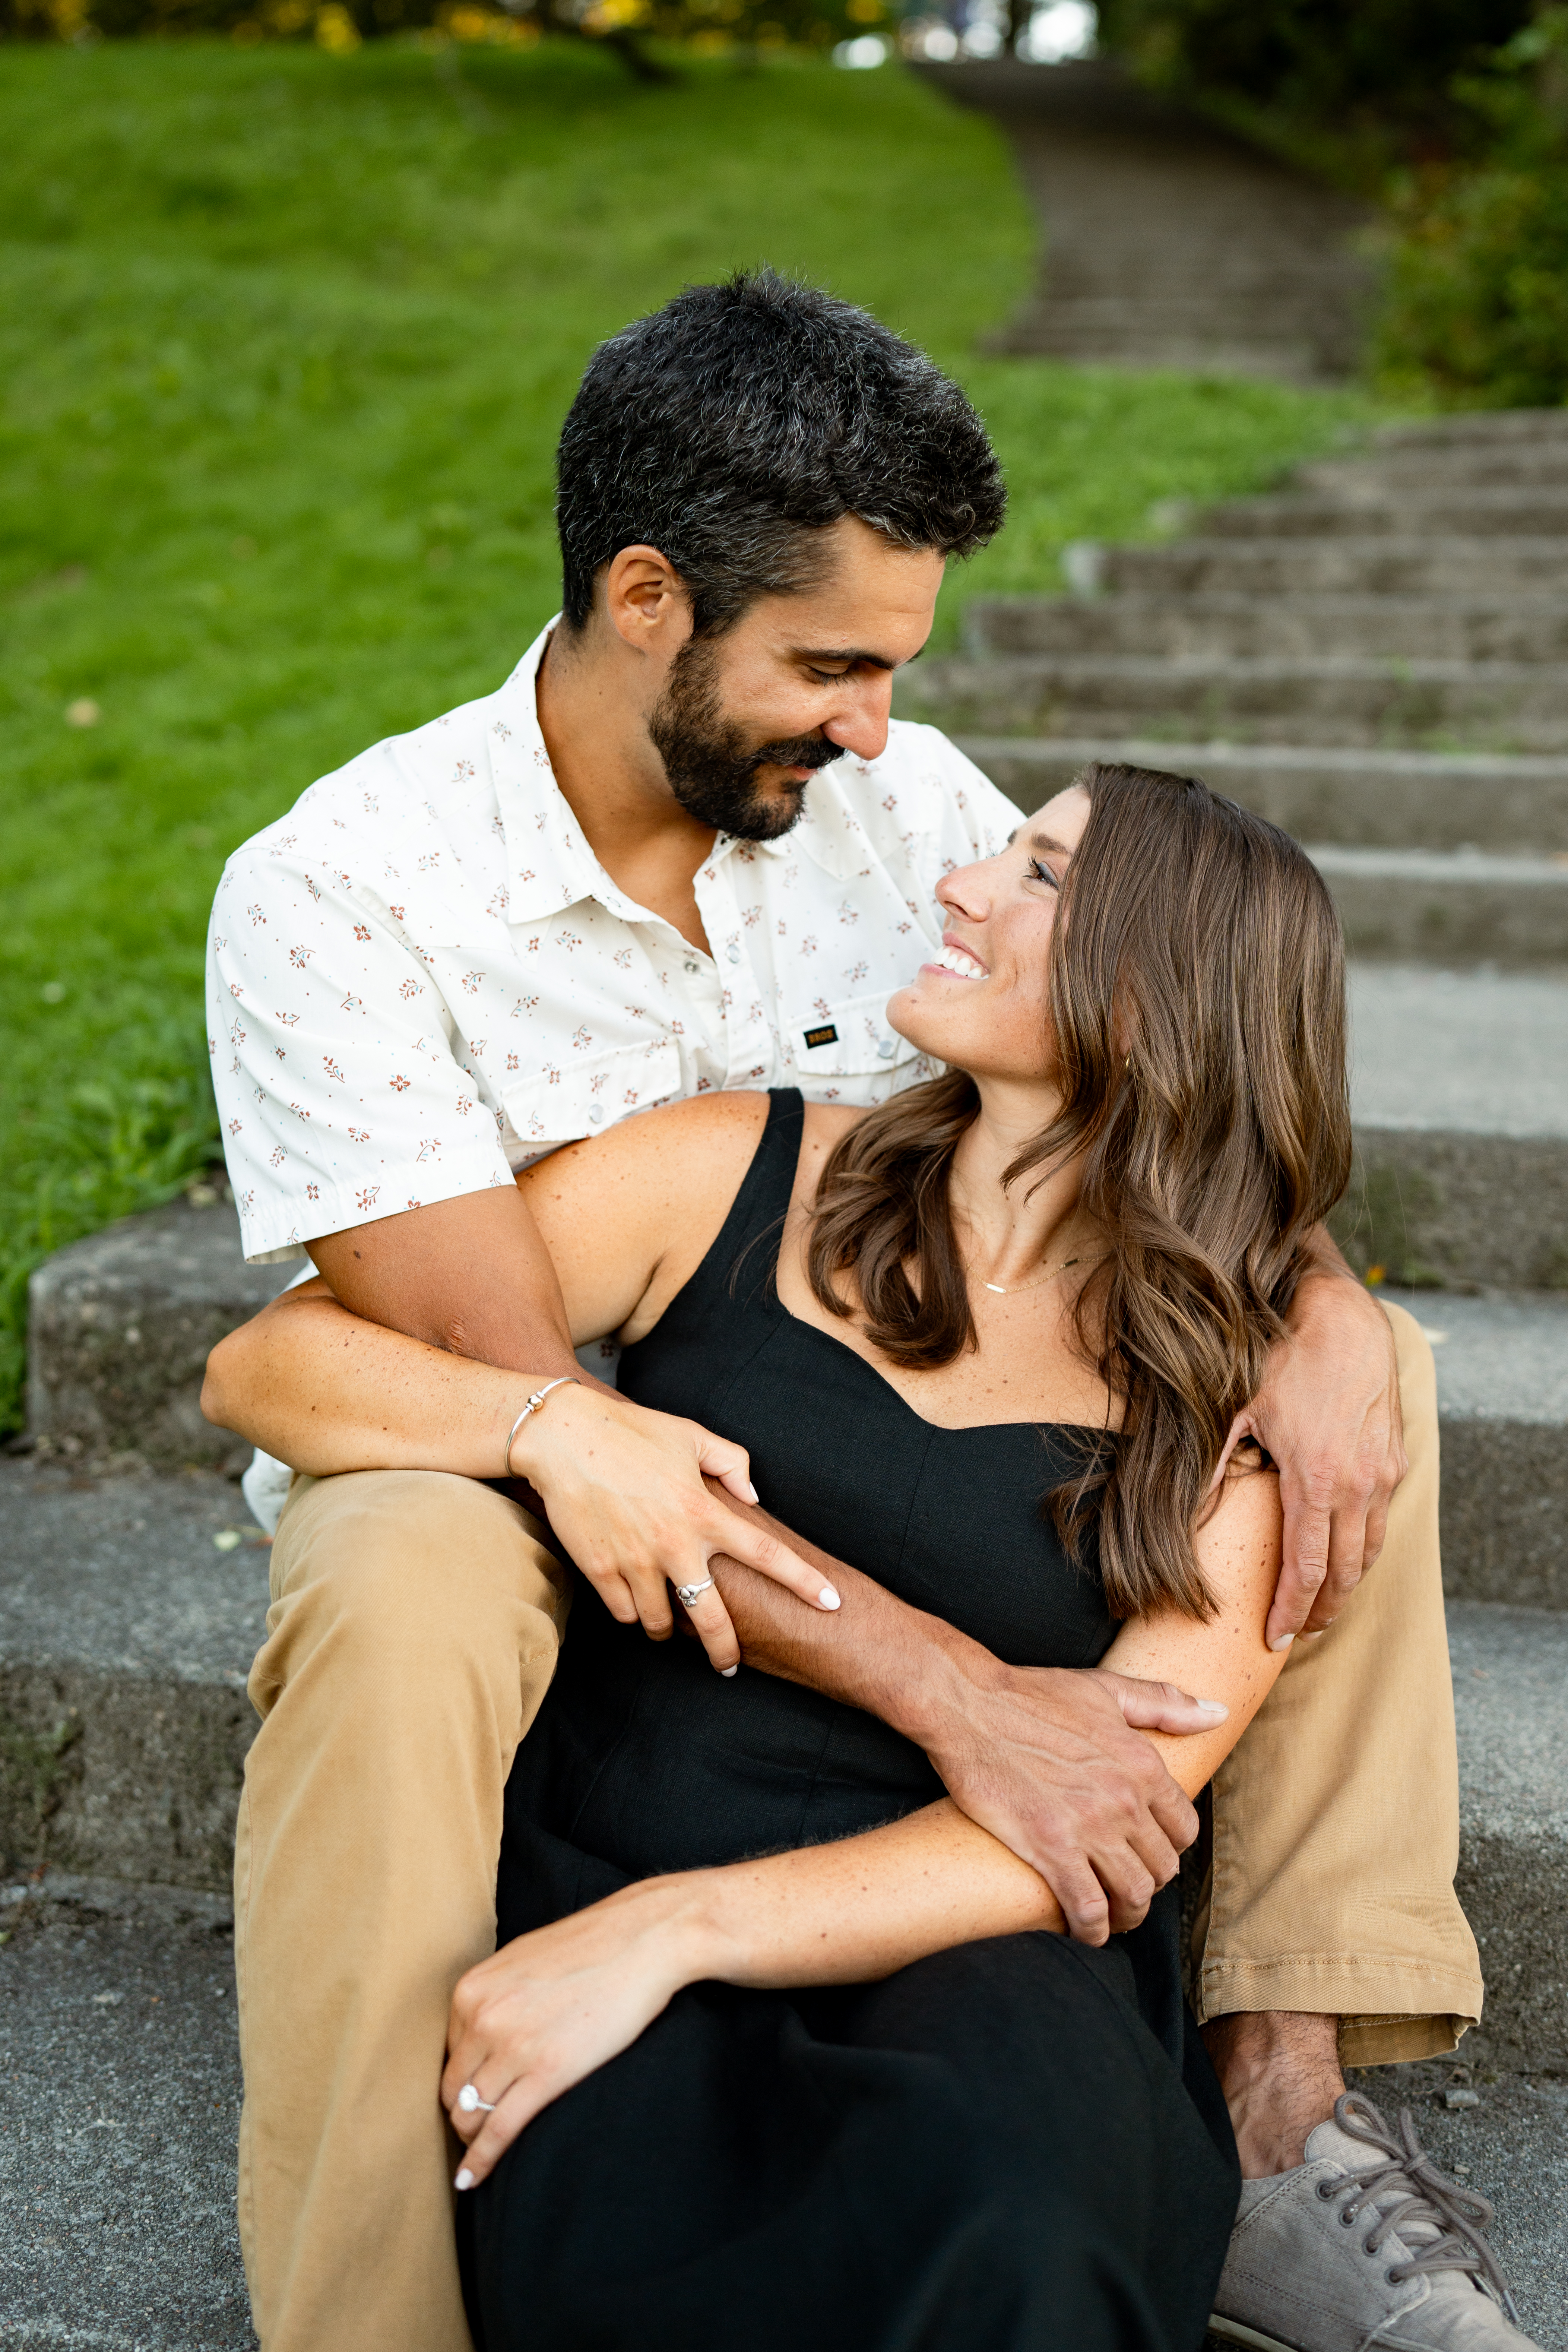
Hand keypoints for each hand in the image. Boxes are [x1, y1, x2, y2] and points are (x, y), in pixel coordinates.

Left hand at [443, 1880, 699, 2188]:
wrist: (643, 1939)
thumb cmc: (591, 1946)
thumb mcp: (523, 1959)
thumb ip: (496, 1995)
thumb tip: (482, 2031)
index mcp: (473, 1989)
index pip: (449, 2055)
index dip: (462, 2081)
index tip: (473, 2097)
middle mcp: (484, 2017)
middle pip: (455, 2089)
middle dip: (463, 2113)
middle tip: (476, 2130)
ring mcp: (514, 2046)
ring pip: (473, 2113)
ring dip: (472, 2139)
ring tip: (477, 2156)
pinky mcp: (548, 2072)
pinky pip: (501, 2130)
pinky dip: (482, 2161)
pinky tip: (472, 2179)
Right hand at [512, 1385, 840, 1671]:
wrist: (564, 1437)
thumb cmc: (631, 1431)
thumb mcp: (691, 1436)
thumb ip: (732, 1463)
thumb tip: (752, 1497)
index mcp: (705, 1512)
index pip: (768, 1554)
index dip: (804, 1582)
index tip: (832, 1604)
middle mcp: (675, 1544)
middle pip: (712, 1618)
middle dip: (725, 1650)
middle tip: (728, 1664)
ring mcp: (637, 1562)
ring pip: (662, 1622)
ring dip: (669, 1627)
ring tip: (669, 1620)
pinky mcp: (601, 1571)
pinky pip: (625, 1613)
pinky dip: (633, 1612)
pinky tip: (633, 1599)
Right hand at [918, 1659, 1222, 1944]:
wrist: (967, 1705)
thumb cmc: (1030, 1695)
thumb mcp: (1105, 1689)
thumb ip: (1164, 1704)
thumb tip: (1217, 1713)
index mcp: (1141, 1763)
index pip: (1183, 1829)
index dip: (1168, 1848)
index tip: (1146, 1852)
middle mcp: (1124, 1799)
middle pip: (1161, 1868)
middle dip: (1148, 1883)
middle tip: (1124, 1885)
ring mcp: (1089, 1826)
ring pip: (1134, 1894)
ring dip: (1127, 1914)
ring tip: (1111, 1915)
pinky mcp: (1051, 1849)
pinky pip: (1089, 1909)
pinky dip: (1092, 1930)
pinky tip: (1083, 1929)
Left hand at [1220, 1271, 1404, 1649]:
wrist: (1342, 1318)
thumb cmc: (1282, 1359)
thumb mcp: (1235, 1408)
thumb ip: (1213, 1463)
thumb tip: (1181, 1511)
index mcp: (1316, 1480)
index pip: (1306, 1567)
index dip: (1292, 1610)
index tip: (1276, 1638)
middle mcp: (1358, 1484)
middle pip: (1344, 1571)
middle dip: (1322, 1609)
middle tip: (1301, 1632)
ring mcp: (1383, 1472)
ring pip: (1370, 1550)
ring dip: (1347, 1583)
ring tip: (1324, 1605)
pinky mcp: (1396, 1458)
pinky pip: (1382, 1519)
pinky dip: (1365, 1547)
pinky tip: (1345, 1555)